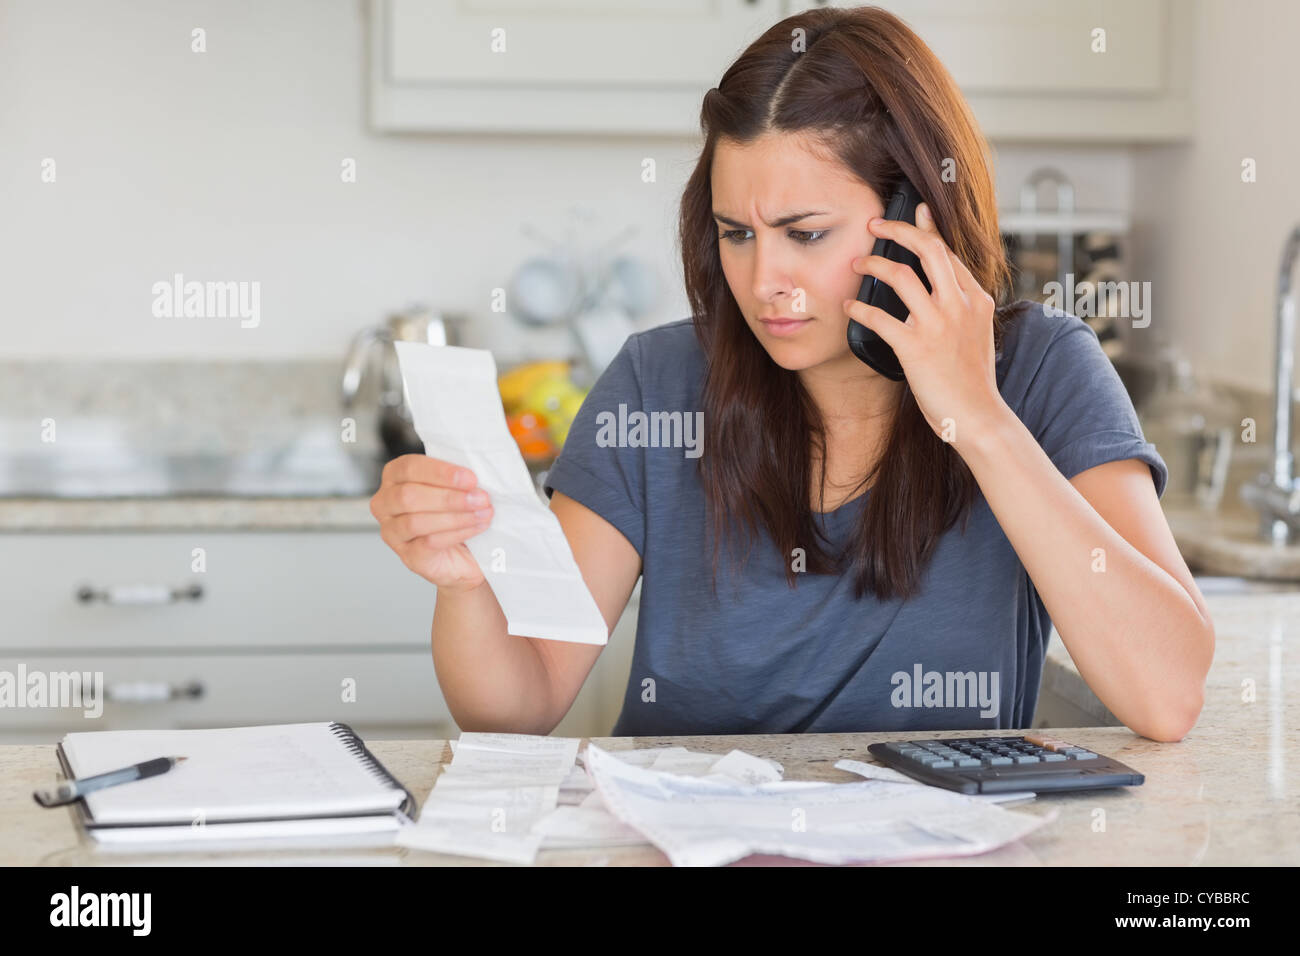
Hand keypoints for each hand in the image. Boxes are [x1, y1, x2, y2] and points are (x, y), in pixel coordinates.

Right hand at [369, 454, 492, 590]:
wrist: (465, 552)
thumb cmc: (457, 512)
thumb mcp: (456, 487)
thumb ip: (457, 477)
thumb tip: (474, 474)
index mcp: (394, 477)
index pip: (408, 467)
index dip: (440, 471)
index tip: (469, 478)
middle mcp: (386, 504)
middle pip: (408, 496)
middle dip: (449, 497)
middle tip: (479, 498)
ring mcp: (393, 532)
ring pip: (416, 521)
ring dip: (455, 516)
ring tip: (482, 513)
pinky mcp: (408, 556)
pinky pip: (428, 543)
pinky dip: (456, 534)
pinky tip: (475, 528)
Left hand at [842, 203, 1009, 447]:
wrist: (979, 417)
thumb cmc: (972, 382)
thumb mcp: (977, 335)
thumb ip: (962, 310)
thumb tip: (940, 293)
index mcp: (976, 301)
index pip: (949, 254)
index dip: (928, 230)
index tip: (914, 212)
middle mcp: (959, 306)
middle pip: (928, 250)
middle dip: (899, 230)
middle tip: (874, 225)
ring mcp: (938, 325)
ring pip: (902, 275)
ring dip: (873, 265)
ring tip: (856, 264)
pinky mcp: (916, 347)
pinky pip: (880, 317)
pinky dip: (859, 308)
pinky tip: (849, 307)